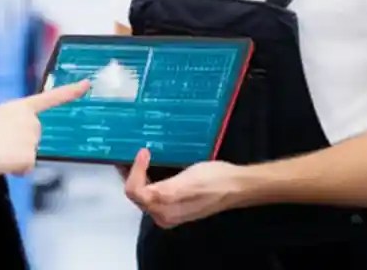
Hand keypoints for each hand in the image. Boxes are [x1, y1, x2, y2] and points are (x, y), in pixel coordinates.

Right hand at [0, 79, 89, 175]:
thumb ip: (11, 123)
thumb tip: (12, 139)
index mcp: (21, 107)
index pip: (51, 97)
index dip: (71, 91)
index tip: (87, 85)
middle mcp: (32, 121)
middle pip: (33, 135)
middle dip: (20, 142)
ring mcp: (33, 139)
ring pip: (28, 153)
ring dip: (16, 156)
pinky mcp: (30, 157)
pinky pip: (25, 167)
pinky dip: (16, 169)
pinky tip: (3, 163)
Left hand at [123, 148, 246, 228]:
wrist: (236, 185)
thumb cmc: (214, 181)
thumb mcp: (189, 182)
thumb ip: (166, 191)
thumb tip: (145, 192)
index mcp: (164, 211)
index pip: (135, 192)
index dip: (135, 170)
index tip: (144, 151)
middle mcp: (162, 215)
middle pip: (135, 194)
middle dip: (130, 172)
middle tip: (132, 150)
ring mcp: (167, 211)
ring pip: (141, 192)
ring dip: (137, 173)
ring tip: (139, 155)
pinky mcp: (173, 204)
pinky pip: (151, 191)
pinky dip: (146, 176)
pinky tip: (149, 164)